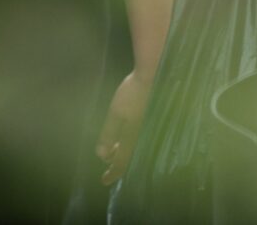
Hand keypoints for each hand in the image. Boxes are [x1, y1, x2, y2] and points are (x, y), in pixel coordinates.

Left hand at [95, 69, 152, 185]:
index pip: (122, 162)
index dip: (112, 172)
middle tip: (107, 161)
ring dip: (123, 150)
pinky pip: (139, 138)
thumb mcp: (116, 112)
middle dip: (117, 161)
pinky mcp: (151, 120)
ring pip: (134, 147)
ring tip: (113, 148)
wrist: (154, 75)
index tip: (104, 181)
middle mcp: (142, 137)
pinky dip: (129, 141)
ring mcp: (148, 129)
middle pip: (129, 157)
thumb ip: (109, 133)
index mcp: (133, 137)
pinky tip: (125, 133)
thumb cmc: (133, 94)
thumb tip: (101, 156)